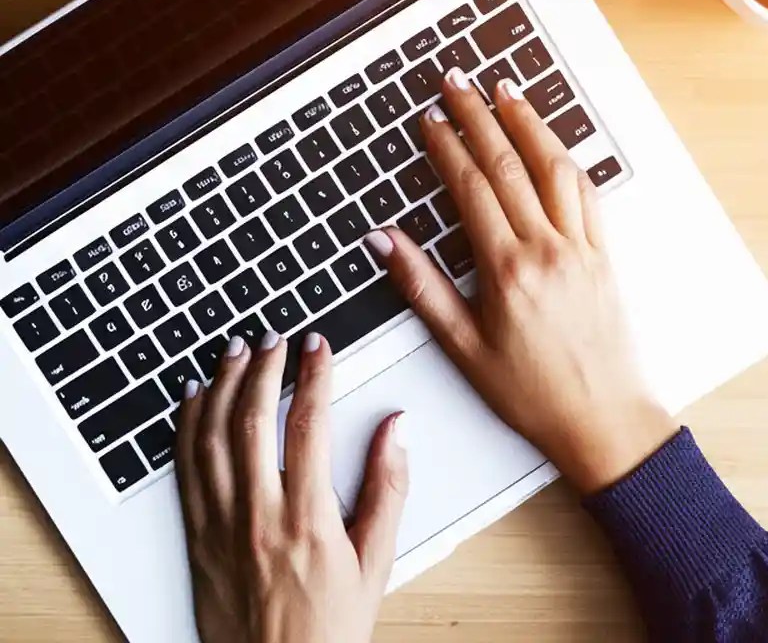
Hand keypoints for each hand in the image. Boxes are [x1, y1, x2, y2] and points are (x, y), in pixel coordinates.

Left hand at [175, 332, 407, 642]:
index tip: (318, 347)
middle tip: (274, 339)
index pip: (307, 426)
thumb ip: (389, 489)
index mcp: (309, 520)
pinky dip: (186, 426)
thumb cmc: (331, 625)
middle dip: (263, 368)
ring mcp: (221, 525)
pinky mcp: (197, 537)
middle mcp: (259, 516)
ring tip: (234, 353)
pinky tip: (193, 400)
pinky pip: (185, 469)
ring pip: (211, 438)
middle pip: (252, 421)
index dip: (313, 376)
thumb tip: (395, 432)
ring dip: (220, 386)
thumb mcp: (378, 559)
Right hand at [365, 69, 676, 493]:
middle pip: (510, 165)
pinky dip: (567, 162)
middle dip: (479, 117)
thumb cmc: (532, 393)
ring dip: (529, 124)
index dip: (448, 147)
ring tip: (506, 91)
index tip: (431, 118)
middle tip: (457, 82)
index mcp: (507, 270)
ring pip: (555, 169)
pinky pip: (587, 195)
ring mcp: (582, 249)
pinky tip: (554, 146)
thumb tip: (385, 240)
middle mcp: (548, 250)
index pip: (471, 188)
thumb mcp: (463, 349)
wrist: (603, 418)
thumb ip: (423, 288)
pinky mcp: (604, 257)